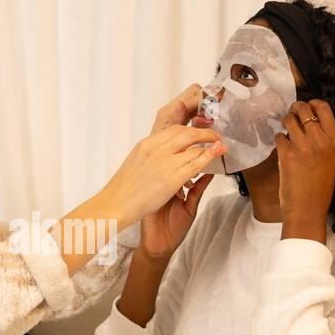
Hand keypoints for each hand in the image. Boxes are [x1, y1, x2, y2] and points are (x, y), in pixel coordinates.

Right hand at [97, 84, 226, 229]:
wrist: (114, 206)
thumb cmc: (123, 190)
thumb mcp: (137, 164)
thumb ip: (152, 155)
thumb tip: (166, 151)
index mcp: (146, 144)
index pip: (174, 128)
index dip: (190, 128)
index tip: (200, 130)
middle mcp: (155, 149)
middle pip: (186, 133)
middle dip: (204, 132)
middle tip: (215, 135)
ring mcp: (163, 164)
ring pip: (193, 146)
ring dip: (210, 143)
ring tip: (220, 145)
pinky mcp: (170, 179)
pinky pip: (196, 164)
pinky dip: (209, 157)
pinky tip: (217, 154)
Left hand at [276, 99, 334, 241]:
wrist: (308, 208)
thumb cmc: (320, 186)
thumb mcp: (331, 159)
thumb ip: (323, 139)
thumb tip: (309, 120)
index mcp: (334, 141)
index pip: (324, 108)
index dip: (312, 103)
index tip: (306, 106)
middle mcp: (320, 141)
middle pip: (304, 109)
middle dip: (295, 108)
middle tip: (291, 114)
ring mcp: (303, 147)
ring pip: (289, 120)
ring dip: (285, 122)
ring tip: (286, 130)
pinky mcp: (286, 155)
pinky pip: (279, 137)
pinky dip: (278, 140)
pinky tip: (282, 148)